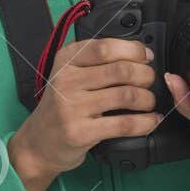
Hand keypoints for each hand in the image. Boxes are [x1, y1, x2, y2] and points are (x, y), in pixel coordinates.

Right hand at [8, 37, 161, 190]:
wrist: (38, 143)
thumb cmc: (60, 108)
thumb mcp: (70, 76)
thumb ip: (97, 63)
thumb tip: (141, 55)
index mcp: (66, 60)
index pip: (105, 47)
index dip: (133, 50)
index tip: (146, 57)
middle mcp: (67, 80)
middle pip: (120, 70)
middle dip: (145, 75)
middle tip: (150, 81)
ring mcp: (72, 107)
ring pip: (126, 95)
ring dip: (147, 99)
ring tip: (148, 102)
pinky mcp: (81, 132)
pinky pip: (124, 124)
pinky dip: (145, 122)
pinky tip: (151, 121)